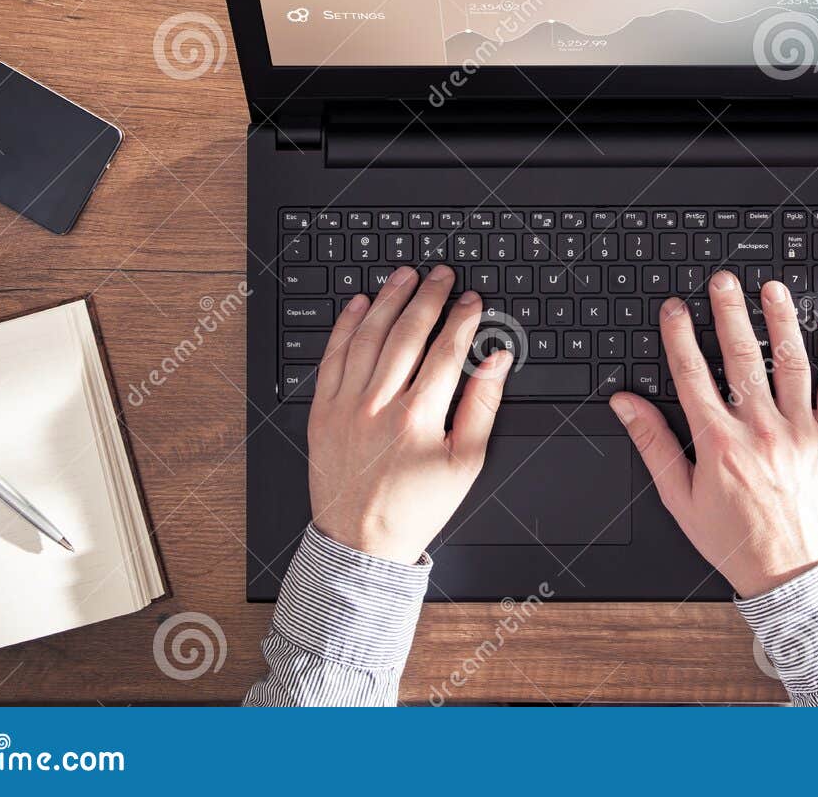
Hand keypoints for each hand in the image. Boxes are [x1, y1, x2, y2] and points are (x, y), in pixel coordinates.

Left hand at [305, 264, 510, 562]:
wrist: (361, 543)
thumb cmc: (416, 506)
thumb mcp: (465, 462)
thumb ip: (483, 404)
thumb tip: (496, 361)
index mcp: (418, 417)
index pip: (446, 350)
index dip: (462, 318)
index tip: (472, 299)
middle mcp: (379, 405)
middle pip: (406, 333)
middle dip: (428, 297)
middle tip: (441, 274)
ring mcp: (345, 405)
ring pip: (368, 336)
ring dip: (388, 300)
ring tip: (404, 277)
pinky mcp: (321, 411)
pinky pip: (332, 357)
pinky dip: (346, 326)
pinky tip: (359, 305)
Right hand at [609, 271, 817, 596]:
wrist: (792, 574)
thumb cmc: (735, 539)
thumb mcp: (680, 497)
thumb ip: (654, 444)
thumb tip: (626, 404)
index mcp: (719, 443)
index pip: (693, 374)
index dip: (679, 335)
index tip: (674, 309)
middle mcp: (760, 431)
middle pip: (741, 357)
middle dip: (728, 312)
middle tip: (722, 281)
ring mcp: (800, 433)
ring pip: (790, 363)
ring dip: (779, 320)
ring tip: (771, 289)